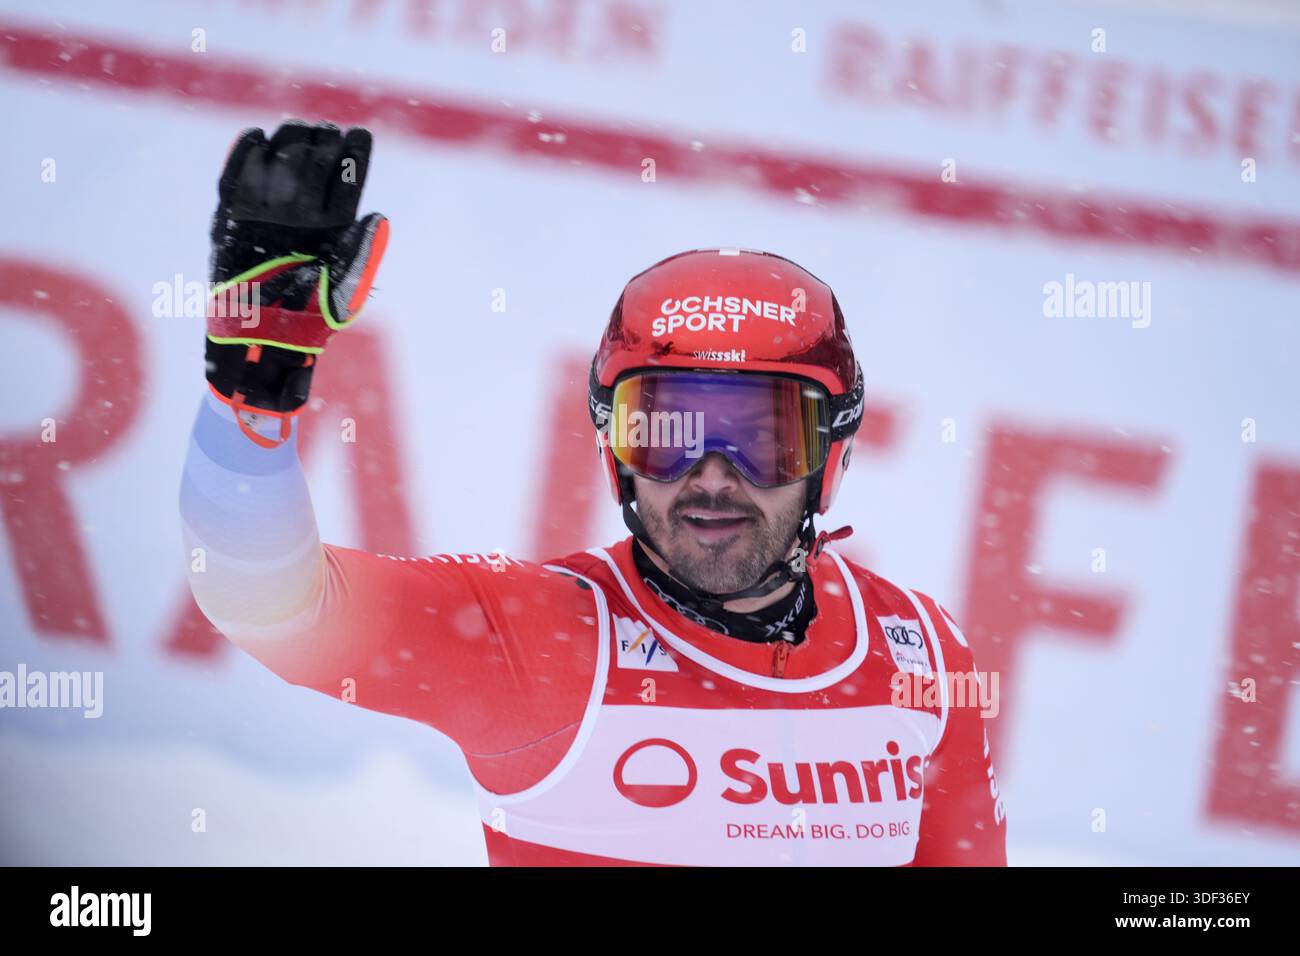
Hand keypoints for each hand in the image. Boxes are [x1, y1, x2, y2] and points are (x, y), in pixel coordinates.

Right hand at [205, 121, 388, 425]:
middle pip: (313, 170)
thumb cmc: (310, 321)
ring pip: (278, 169)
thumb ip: (361, 254)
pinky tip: (254, 137)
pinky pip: (236, 183)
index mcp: (333, 231)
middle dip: (320, 145)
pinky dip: (242, 159)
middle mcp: (301, 219)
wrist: (263, 340)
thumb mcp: (343, 290)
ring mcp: (266, 218)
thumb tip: (379, 216)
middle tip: (324, 127)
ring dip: (286, 145)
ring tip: (295, 126)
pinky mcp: (231, 222)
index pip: (346, 185)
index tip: (360, 132)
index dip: (353, 158)